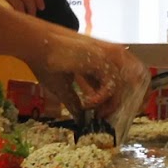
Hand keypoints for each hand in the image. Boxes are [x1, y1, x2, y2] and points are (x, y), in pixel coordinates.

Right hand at [24, 30, 148, 124]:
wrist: (37, 47)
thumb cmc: (46, 65)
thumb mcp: (62, 88)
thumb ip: (73, 103)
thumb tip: (80, 120)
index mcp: (97, 65)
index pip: (117, 84)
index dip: (117, 99)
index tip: (109, 113)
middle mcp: (105, 61)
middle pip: (130, 82)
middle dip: (125, 102)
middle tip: (110, 117)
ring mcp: (106, 58)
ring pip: (122, 86)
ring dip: (111, 104)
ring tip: (97, 113)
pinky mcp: (103, 60)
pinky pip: (112, 85)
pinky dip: (101, 98)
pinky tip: (88, 103)